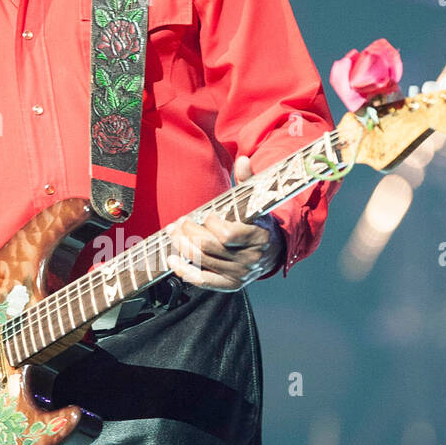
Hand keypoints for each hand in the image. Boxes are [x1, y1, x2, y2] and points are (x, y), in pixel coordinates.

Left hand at [166, 156, 282, 290]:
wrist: (273, 251)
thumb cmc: (259, 222)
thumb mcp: (257, 201)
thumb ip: (248, 181)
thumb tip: (243, 159)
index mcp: (258, 237)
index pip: (227, 235)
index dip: (211, 224)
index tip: (206, 215)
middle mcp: (250, 259)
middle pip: (208, 247)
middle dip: (188, 232)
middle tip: (179, 222)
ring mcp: (239, 274)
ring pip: (202, 260)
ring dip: (181, 245)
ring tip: (173, 233)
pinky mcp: (229, 285)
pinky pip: (202, 280)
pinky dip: (184, 271)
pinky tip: (172, 260)